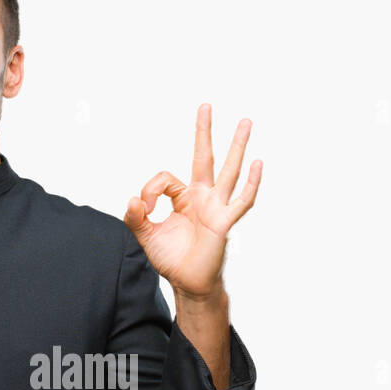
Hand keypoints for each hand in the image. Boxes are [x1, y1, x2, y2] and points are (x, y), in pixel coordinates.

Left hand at [122, 103, 261, 298]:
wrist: (188, 284)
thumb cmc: (172, 259)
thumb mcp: (146, 236)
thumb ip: (136, 218)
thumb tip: (133, 199)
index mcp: (185, 198)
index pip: (166, 179)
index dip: (151, 189)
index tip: (144, 209)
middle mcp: (203, 198)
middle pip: (205, 157)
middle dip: (204, 132)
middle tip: (205, 105)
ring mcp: (216, 208)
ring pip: (229, 171)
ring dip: (237, 146)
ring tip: (246, 122)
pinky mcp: (225, 223)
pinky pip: (241, 201)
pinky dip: (251, 184)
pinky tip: (257, 164)